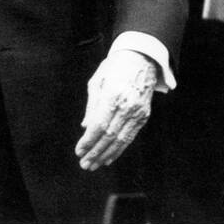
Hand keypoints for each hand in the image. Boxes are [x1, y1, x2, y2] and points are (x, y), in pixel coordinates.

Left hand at [74, 49, 156, 170]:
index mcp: (113, 95)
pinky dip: (119, 149)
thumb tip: (86, 128)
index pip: (99, 125)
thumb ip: (92, 106)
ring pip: (121, 140)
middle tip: (84, 164)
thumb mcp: (97, 81)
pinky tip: (109, 157)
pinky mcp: (144, 116)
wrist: (141, 59)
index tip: (79, 151)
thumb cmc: (115, 68)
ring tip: (94, 165)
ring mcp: (138, 112)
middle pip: (109, 136)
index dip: (89, 141)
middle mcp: (127, 105)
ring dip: (106, 155)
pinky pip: (130, 137)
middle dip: (95, 152)